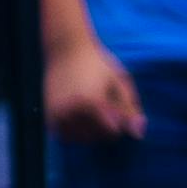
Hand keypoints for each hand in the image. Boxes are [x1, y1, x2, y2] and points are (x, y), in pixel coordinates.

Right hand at [49, 23, 141, 143]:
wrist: (65, 48)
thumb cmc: (97, 62)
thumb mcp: (120, 82)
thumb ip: (130, 109)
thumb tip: (139, 135)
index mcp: (91, 102)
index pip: (112, 131)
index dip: (120, 122)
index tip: (118, 107)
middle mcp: (71, 110)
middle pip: (96, 136)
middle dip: (105, 127)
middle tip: (105, 108)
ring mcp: (56, 112)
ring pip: (79, 139)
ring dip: (89, 132)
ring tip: (92, 114)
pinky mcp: (47, 113)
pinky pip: (63, 135)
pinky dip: (73, 133)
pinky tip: (79, 119)